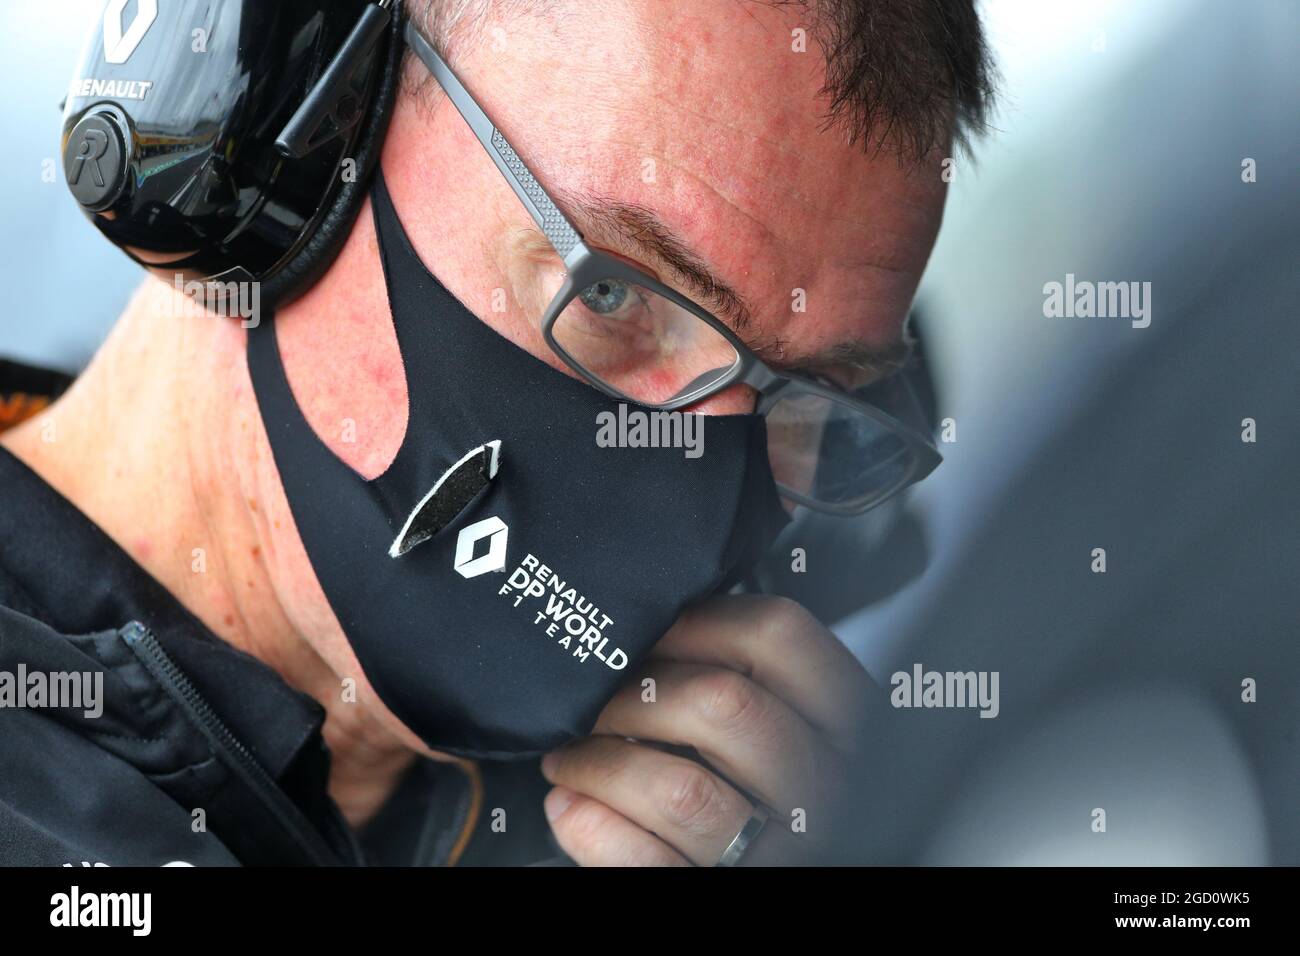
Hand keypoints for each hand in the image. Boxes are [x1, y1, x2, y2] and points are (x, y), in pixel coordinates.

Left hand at [540, 594, 872, 864]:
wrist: (797, 879)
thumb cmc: (788, 802)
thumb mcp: (804, 733)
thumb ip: (757, 684)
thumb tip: (650, 638)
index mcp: (851, 727)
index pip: (779, 635)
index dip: (696, 622)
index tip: (649, 636)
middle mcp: (828, 787)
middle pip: (724, 703)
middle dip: (637, 694)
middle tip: (601, 705)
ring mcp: (784, 851)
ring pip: (681, 790)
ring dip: (602, 764)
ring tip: (573, 759)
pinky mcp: (731, 892)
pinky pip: (651, 864)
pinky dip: (595, 829)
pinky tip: (574, 809)